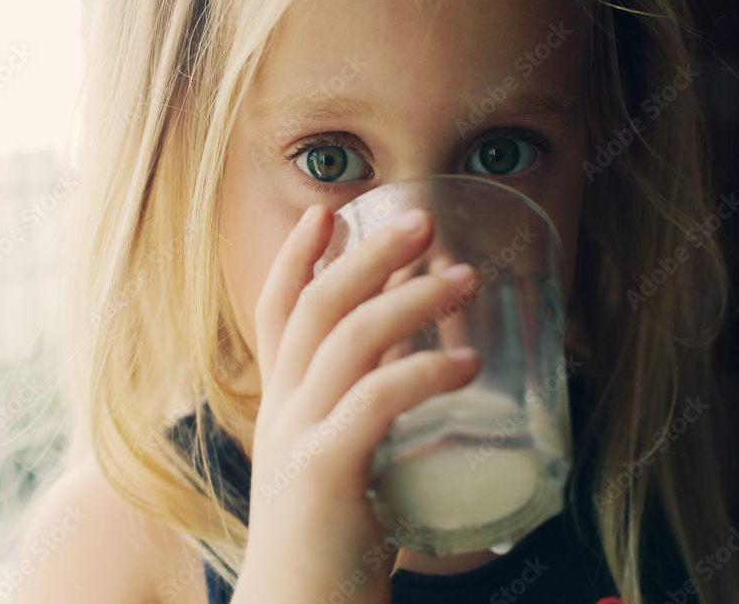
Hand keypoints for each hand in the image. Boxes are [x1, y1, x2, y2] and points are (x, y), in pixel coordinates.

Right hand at [231, 204, 480, 603]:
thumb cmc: (330, 534)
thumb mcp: (339, 455)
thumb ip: (364, 405)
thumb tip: (417, 358)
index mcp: (283, 401)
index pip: (277, 310)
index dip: (297, 257)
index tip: (328, 211)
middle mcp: (281, 408)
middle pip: (315, 309)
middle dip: (366, 256)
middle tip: (421, 219)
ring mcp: (297, 436)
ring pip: (346, 342)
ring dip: (408, 300)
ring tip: (465, 277)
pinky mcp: (322, 471)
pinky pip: (375, 403)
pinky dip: (424, 373)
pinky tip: (468, 362)